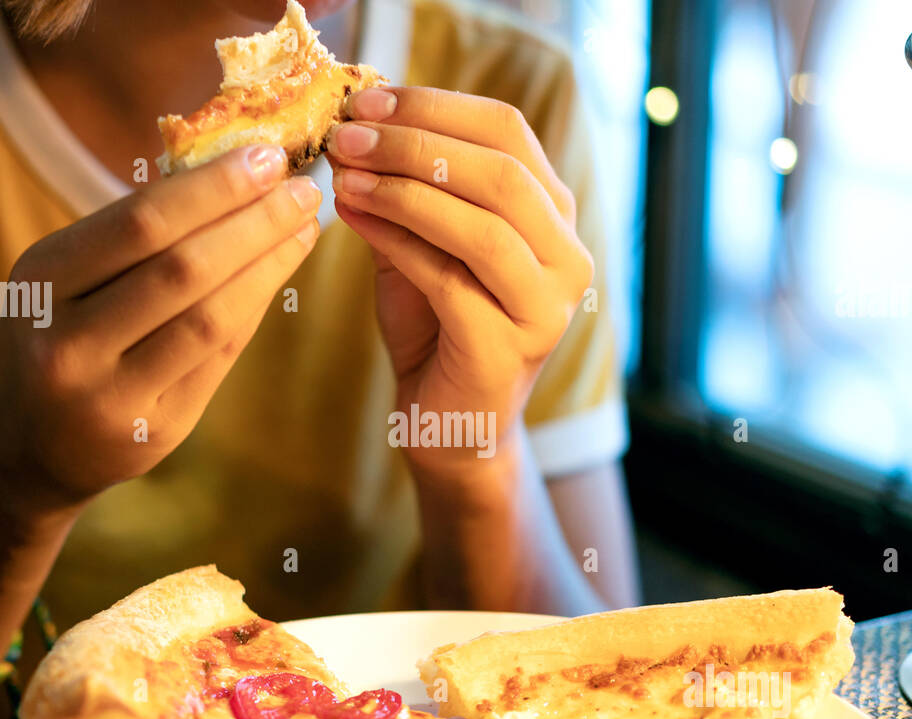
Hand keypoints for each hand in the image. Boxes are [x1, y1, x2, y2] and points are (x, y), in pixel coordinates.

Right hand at [0, 145, 320, 511]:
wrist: (20, 443)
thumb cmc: (56, 334)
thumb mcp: (63, 278)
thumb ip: (132, 237)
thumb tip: (237, 175)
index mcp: (42, 280)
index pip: (140, 223)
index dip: (212, 188)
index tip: (267, 156)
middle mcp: (67, 342)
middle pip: (182, 270)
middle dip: (254, 223)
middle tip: (304, 191)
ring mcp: (109, 396)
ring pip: (209, 320)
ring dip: (268, 267)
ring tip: (303, 229)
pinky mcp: (149, 433)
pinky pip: (217, 360)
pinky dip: (254, 309)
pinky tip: (277, 275)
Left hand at [328, 86, 592, 474]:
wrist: (447, 427)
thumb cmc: (434, 330)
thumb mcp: (421, 246)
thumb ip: (407, 193)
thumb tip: (360, 126)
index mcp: (554, 217)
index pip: (508, 132)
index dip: (436, 106)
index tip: (367, 99)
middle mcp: (567, 257)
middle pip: (501, 171)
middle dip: (415, 143)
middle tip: (347, 134)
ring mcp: (548, 306)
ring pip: (484, 223)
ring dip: (405, 189)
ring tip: (344, 173)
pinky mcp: (511, 347)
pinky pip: (450, 278)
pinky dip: (396, 241)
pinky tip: (352, 217)